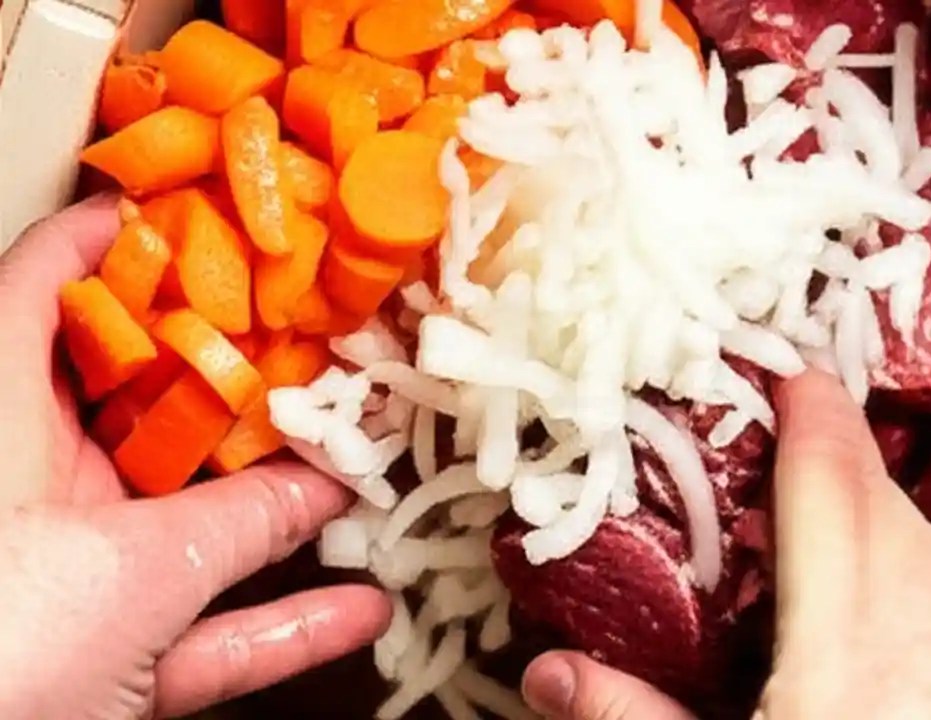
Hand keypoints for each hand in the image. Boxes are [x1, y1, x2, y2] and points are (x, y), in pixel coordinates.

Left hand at [0, 197, 390, 718]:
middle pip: (142, 398)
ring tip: (361, 465)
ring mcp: (67, 570)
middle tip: (320, 335)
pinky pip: (196, 624)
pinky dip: (273, 620)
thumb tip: (336, 481)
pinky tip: (359, 607)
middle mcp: (27, 482)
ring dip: (276, 507)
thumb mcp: (136, 572)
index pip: (44, 284)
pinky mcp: (100, 652)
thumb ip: (246, 521)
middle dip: (236, 372)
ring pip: (184, 516)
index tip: (210, 208)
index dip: (117, 234)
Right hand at [520, 371, 930, 719]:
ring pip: (920, 542)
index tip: (778, 379)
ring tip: (822, 598)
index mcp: (850, 609)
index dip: (802, 404)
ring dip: (871, 546)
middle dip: (816, 489)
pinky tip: (899, 658)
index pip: (826, 461)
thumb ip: (640, 716)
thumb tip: (551, 676)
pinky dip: (925, 596)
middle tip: (761, 523)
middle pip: (869, 497)